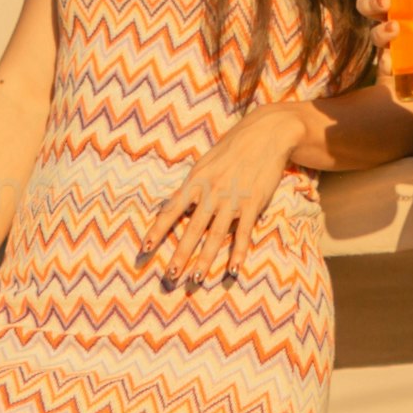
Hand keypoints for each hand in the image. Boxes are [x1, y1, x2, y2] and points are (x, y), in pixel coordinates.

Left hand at [137, 104, 307, 284]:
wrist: (267, 134)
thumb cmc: (232, 148)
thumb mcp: (206, 162)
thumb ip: (193, 185)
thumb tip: (176, 206)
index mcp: (196, 181)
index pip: (171, 210)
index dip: (157, 231)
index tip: (145, 250)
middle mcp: (212, 192)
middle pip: (192, 229)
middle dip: (180, 254)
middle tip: (169, 277)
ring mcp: (233, 200)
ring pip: (216, 235)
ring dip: (205, 259)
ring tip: (195, 278)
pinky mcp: (253, 204)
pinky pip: (244, 233)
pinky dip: (238, 253)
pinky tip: (232, 270)